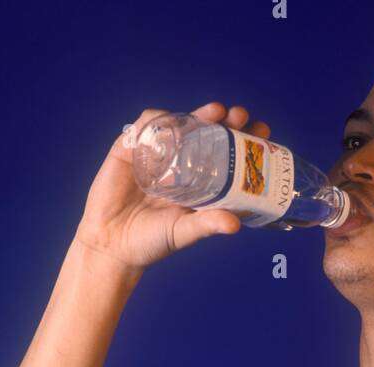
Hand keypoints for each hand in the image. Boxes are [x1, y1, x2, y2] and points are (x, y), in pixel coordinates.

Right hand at [74, 101, 269, 272]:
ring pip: (180, 124)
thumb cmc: (151, 242)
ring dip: (198, 114)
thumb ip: (206, 225)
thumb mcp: (184, 233)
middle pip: (207, 134)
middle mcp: (180, 164)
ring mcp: (155, 154)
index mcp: (199, 183)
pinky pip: (145, 126)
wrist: (110, 245)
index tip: (262, 133)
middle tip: (240, 116)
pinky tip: (172, 120)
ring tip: (216, 113)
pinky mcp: (129, 149)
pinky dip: (159, 118)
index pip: (227, 155)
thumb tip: (235, 224)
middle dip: (226, 121)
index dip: (244, 141)